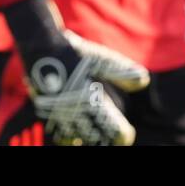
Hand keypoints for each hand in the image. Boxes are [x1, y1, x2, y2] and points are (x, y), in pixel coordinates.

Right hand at [26, 30, 151, 144]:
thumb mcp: (100, 59)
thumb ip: (121, 72)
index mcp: (88, 98)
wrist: (40, 45)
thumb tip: (144, 80)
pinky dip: (70, 138)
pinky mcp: (46, 111)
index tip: (127, 134)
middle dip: (106, 139)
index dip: (121, 134)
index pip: (109, 126)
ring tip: (99, 139)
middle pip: (94, 135)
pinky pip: (59, 132)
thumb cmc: (73, 51)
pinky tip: (77, 138)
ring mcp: (57, 111)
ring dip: (89, 140)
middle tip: (117, 139)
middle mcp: (72, 109)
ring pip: (76, 137)